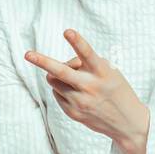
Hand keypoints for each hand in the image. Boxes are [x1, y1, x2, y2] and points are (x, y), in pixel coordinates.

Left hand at [25, 29, 149, 153]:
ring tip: (72, 78)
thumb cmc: (115, 90)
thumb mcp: (109, 72)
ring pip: (54, 81)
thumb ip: (85, 66)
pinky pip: (57, 93)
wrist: (127, 122)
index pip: (88, 54)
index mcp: (103, 73)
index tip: (67, 31)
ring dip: (56, 75)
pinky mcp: (73, 112)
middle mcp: (90, 87)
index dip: (77, 41)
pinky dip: (62, 89)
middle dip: (42, 61)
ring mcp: (80, 101)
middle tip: (27, 54)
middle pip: (61, 72)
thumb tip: (57, 67)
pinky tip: (77, 93)